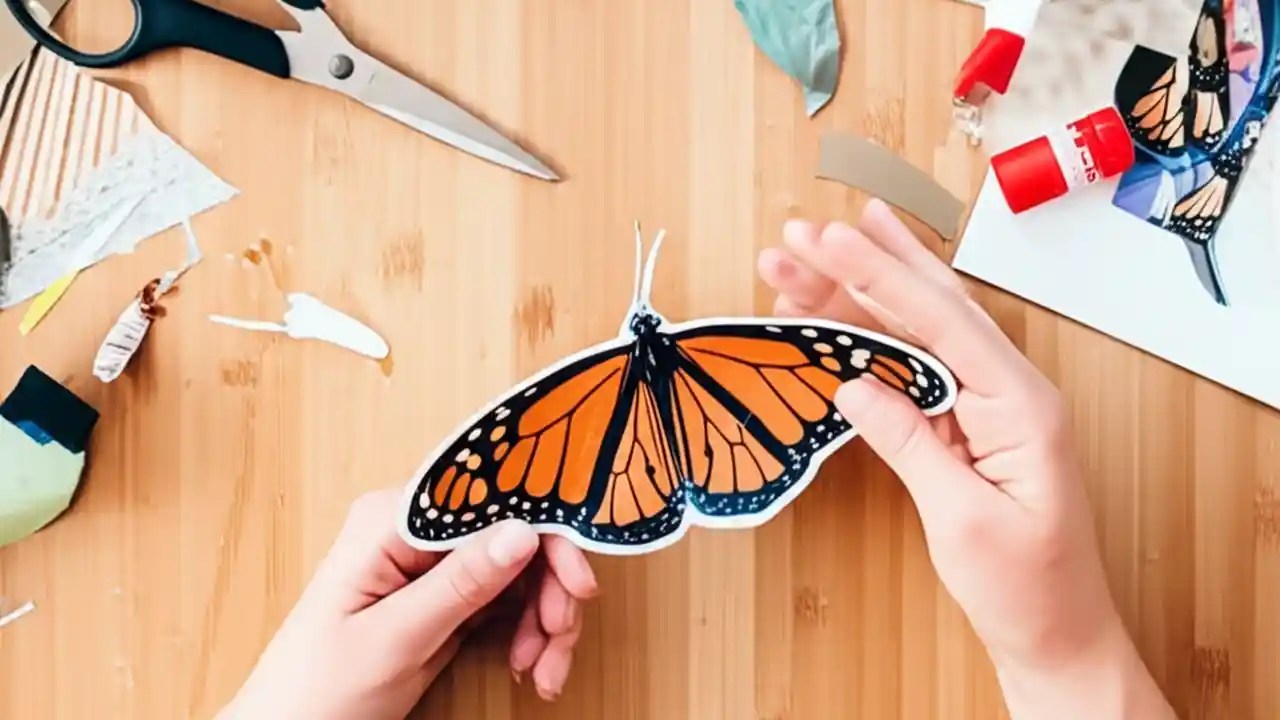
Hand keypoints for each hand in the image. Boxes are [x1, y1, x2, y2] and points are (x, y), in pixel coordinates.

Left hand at [218, 488, 596, 719]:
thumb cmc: (316, 688)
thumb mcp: (393, 638)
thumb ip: (459, 583)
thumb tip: (522, 531)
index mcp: (392, 520)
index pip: (490, 497)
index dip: (544, 534)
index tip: (575, 582)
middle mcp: (416, 530)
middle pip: (514, 534)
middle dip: (549, 587)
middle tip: (560, 635)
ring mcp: (431, 563)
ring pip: (520, 569)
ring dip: (544, 617)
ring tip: (544, 668)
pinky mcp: (443, 596)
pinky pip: (507, 597)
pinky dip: (529, 630)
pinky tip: (530, 664)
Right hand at [758, 200, 1174, 719]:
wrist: (1059, 635)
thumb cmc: (1027, 588)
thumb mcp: (963, 519)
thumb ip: (910, 442)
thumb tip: (853, 385)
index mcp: (1021, 405)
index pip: (943, 322)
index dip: (881, 275)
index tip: (831, 237)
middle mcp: (1009, 389)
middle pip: (930, 308)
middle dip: (864, 264)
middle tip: (801, 232)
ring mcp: (989, 402)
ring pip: (919, 329)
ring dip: (860, 291)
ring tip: (802, 254)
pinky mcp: (968, 421)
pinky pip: (916, 365)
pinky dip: (873, 334)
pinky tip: (844, 305)